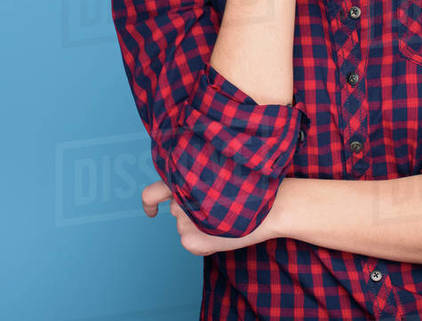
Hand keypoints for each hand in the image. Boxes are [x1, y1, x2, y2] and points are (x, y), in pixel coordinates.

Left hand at [141, 179, 275, 255]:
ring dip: (199, 225)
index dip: (149, 204)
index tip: (152, 212)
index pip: (152, 194)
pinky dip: (205, 244)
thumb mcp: (220, 176)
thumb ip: (197, 184)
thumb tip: (182, 204)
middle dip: (191, 211)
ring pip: (183, 226)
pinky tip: (223, 235)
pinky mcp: (189, 237)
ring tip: (226, 219)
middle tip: (218, 210)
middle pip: (175, 209)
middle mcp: (179, 196)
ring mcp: (182, 217)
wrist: (272, 205)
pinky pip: (190, 243)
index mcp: (184, 177)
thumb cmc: (250, 189)